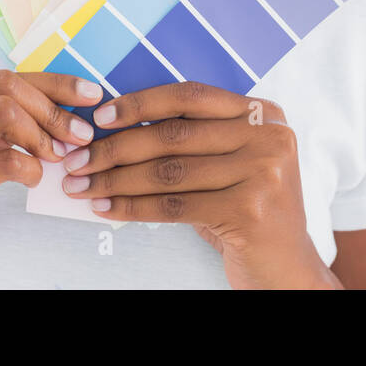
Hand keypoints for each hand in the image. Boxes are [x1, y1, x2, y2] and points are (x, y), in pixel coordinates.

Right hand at [0, 68, 101, 288]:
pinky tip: (33, 180)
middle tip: (78, 136)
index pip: (0, 75)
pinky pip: (6, 161)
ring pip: (6, 114)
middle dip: (53, 110)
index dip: (53, 83)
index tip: (89, 95)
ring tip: (54, 158)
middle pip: (6, 86)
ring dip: (43, 137)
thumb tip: (61, 99)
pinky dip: (31, 168)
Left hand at [58, 81, 339, 288]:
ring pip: (169, 171)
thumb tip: (118, 127)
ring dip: (115, 179)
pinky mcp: (250, 211)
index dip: (140, 103)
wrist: (288, 269)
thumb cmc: (247, 210)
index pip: (190, 96)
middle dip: (116, 147)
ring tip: (82, 186)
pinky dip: (133, 207)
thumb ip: (195, 139)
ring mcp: (263, 173)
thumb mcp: (232, 164)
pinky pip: (174, 206)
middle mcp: (268, 137)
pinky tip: (106, 208)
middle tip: (77, 159)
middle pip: (174, 134)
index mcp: (262, 114)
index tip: (100, 117)